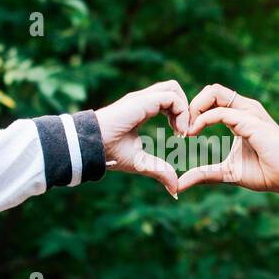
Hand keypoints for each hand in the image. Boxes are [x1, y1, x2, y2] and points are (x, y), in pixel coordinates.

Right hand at [94, 80, 189, 197]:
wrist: (92, 147)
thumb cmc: (110, 153)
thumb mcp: (142, 163)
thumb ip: (160, 171)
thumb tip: (175, 190)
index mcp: (142, 110)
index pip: (168, 101)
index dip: (180, 116)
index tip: (180, 136)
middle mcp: (143, 100)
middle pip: (172, 88)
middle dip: (186, 108)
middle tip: (184, 131)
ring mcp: (142, 98)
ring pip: (173, 88)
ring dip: (185, 108)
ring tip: (182, 131)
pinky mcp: (142, 101)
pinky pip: (171, 97)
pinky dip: (181, 112)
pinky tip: (177, 132)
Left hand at [177, 84, 278, 193]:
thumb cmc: (266, 172)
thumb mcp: (228, 173)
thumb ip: (205, 174)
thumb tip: (180, 184)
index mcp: (240, 116)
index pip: (212, 100)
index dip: (193, 112)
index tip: (182, 133)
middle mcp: (245, 109)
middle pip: (211, 90)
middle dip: (191, 105)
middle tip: (181, 128)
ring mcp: (249, 113)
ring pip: (214, 92)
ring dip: (194, 108)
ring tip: (186, 130)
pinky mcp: (251, 122)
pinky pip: (221, 112)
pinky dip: (202, 119)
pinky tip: (193, 133)